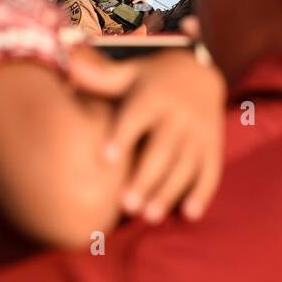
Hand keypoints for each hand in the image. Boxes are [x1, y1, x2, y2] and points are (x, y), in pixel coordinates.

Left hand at [69, 46, 224, 223]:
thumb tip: (67, 64)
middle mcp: (179, 114)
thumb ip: (100, 75)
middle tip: (125, 206)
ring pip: (186, 165)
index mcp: (153, 95)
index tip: (106, 159)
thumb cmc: (150, 80)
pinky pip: (211, 171)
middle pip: (162, 149)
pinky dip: (202, 193)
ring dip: (169, 191)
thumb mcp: (129, 73)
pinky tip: (188, 215)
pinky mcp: (214, 146)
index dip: (122, 136)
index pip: (136, 117)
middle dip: (145, 178)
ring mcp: (200, 131)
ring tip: (149, 216)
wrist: (200, 71)